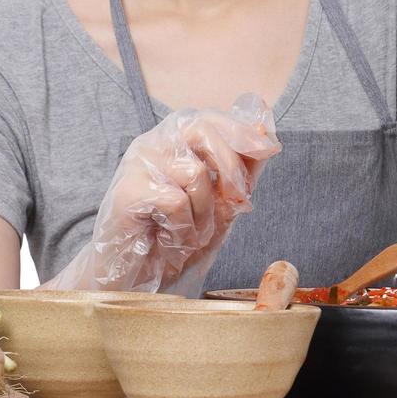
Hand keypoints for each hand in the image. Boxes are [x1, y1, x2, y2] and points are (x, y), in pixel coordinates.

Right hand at [43, 94, 280, 294]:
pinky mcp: (127, 191)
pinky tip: (171, 240)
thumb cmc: (173, 237)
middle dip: (231, 168)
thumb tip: (266, 133)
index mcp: (173, 141)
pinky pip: (175, 201)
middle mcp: (153, 143)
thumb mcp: (219, 204)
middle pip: (202, 131)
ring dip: (204, 213)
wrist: (132, 278)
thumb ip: (241, 171)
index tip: (269, 148)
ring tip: (191, 233)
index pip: (211, 119)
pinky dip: (184, 228)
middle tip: (238, 203)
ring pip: (194, 172)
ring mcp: (136, 164)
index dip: (242, 131)